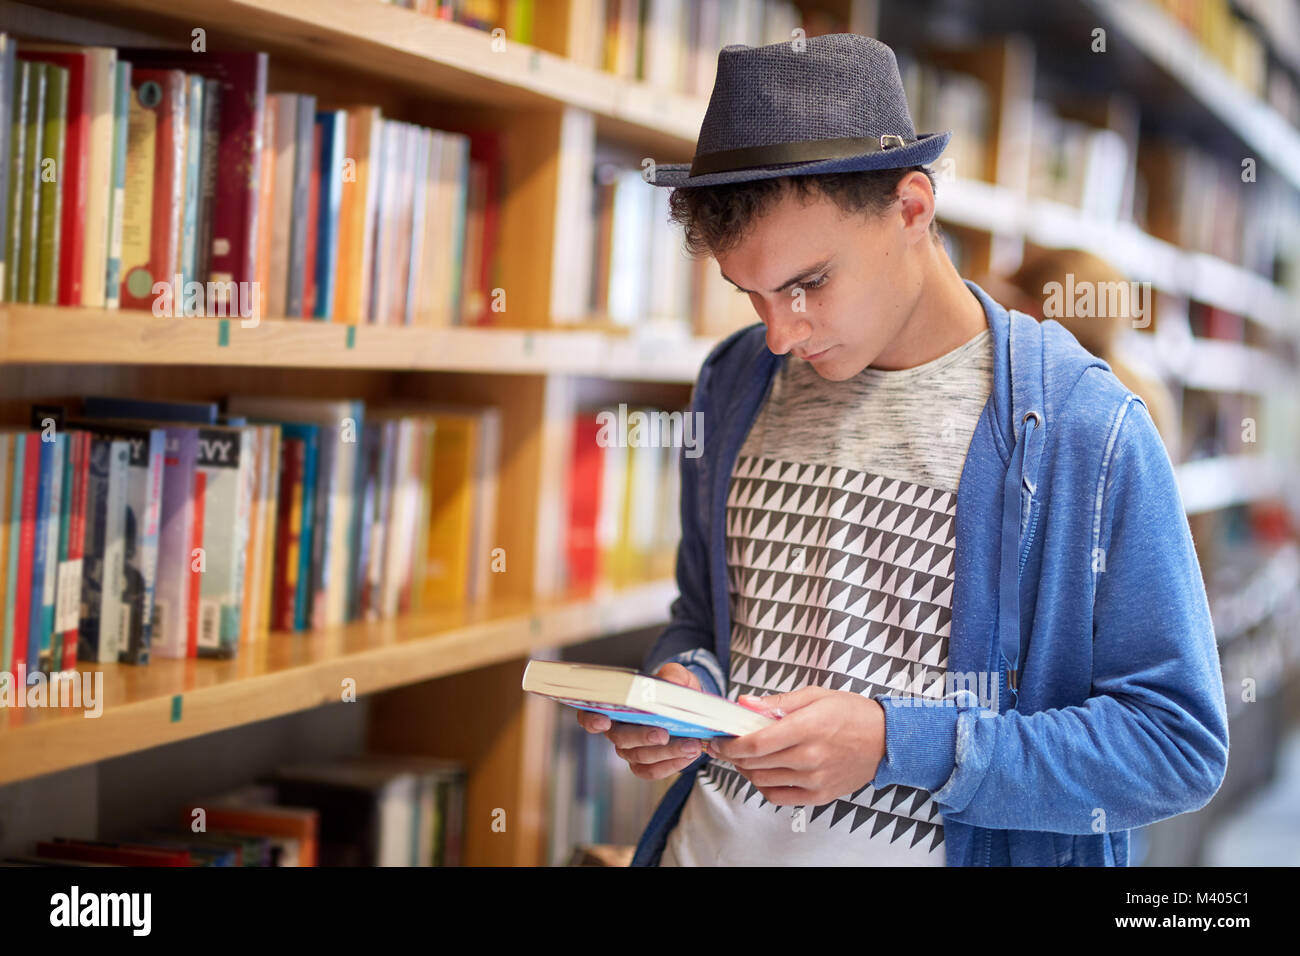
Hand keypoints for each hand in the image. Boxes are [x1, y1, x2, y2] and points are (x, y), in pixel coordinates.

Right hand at [576, 662, 710, 779]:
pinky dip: (671, 765)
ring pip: (639, 756)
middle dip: (641, 737)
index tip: (603, 721)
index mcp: (615, 706)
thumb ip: (673, 675)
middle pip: (620, 738)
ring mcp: (629, 750)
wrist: (689, 709)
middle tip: (663, 734)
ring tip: (691, 744)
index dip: (591, 719)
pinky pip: (652, 771)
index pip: (589, 714)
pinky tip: (688, 756)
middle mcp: (617, 730)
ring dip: (666, 752)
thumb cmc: (674, 690)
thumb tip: (671, 681)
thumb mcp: (677, 676)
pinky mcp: (644, 765)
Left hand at [705, 686, 885, 805]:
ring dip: (745, 769)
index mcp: (808, 728)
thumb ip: (778, 701)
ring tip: (743, 757)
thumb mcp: (816, 695)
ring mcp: (815, 779)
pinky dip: (762, 785)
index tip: (719, 740)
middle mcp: (810, 757)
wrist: (887, 741)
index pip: (757, 742)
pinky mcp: (819, 795)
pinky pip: (778, 796)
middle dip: (732, 755)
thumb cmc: (852, 713)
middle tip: (724, 746)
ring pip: (763, 780)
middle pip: (756, 762)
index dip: (731, 744)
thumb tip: (744, 703)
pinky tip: (762, 772)